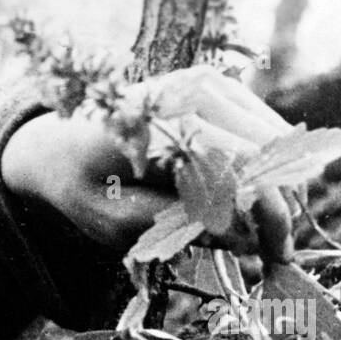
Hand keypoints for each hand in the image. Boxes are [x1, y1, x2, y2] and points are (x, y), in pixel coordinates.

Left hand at [1, 65, 299, 261]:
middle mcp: (195, 92)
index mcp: (165, 126)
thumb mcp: (121, 225)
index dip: (270, 215)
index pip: (243, 167)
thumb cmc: (85, 189)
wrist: (60, 147)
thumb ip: (182, 230)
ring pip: (276, 138)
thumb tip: (247, 240)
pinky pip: (263, 128)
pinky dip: (265, 165)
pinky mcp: (218, 88)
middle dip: (280, 204)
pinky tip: (244, 200)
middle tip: (273, 252)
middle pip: (271, 149)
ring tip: (257, 230)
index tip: (278, 256)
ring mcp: (210, 83)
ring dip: (276, 185)